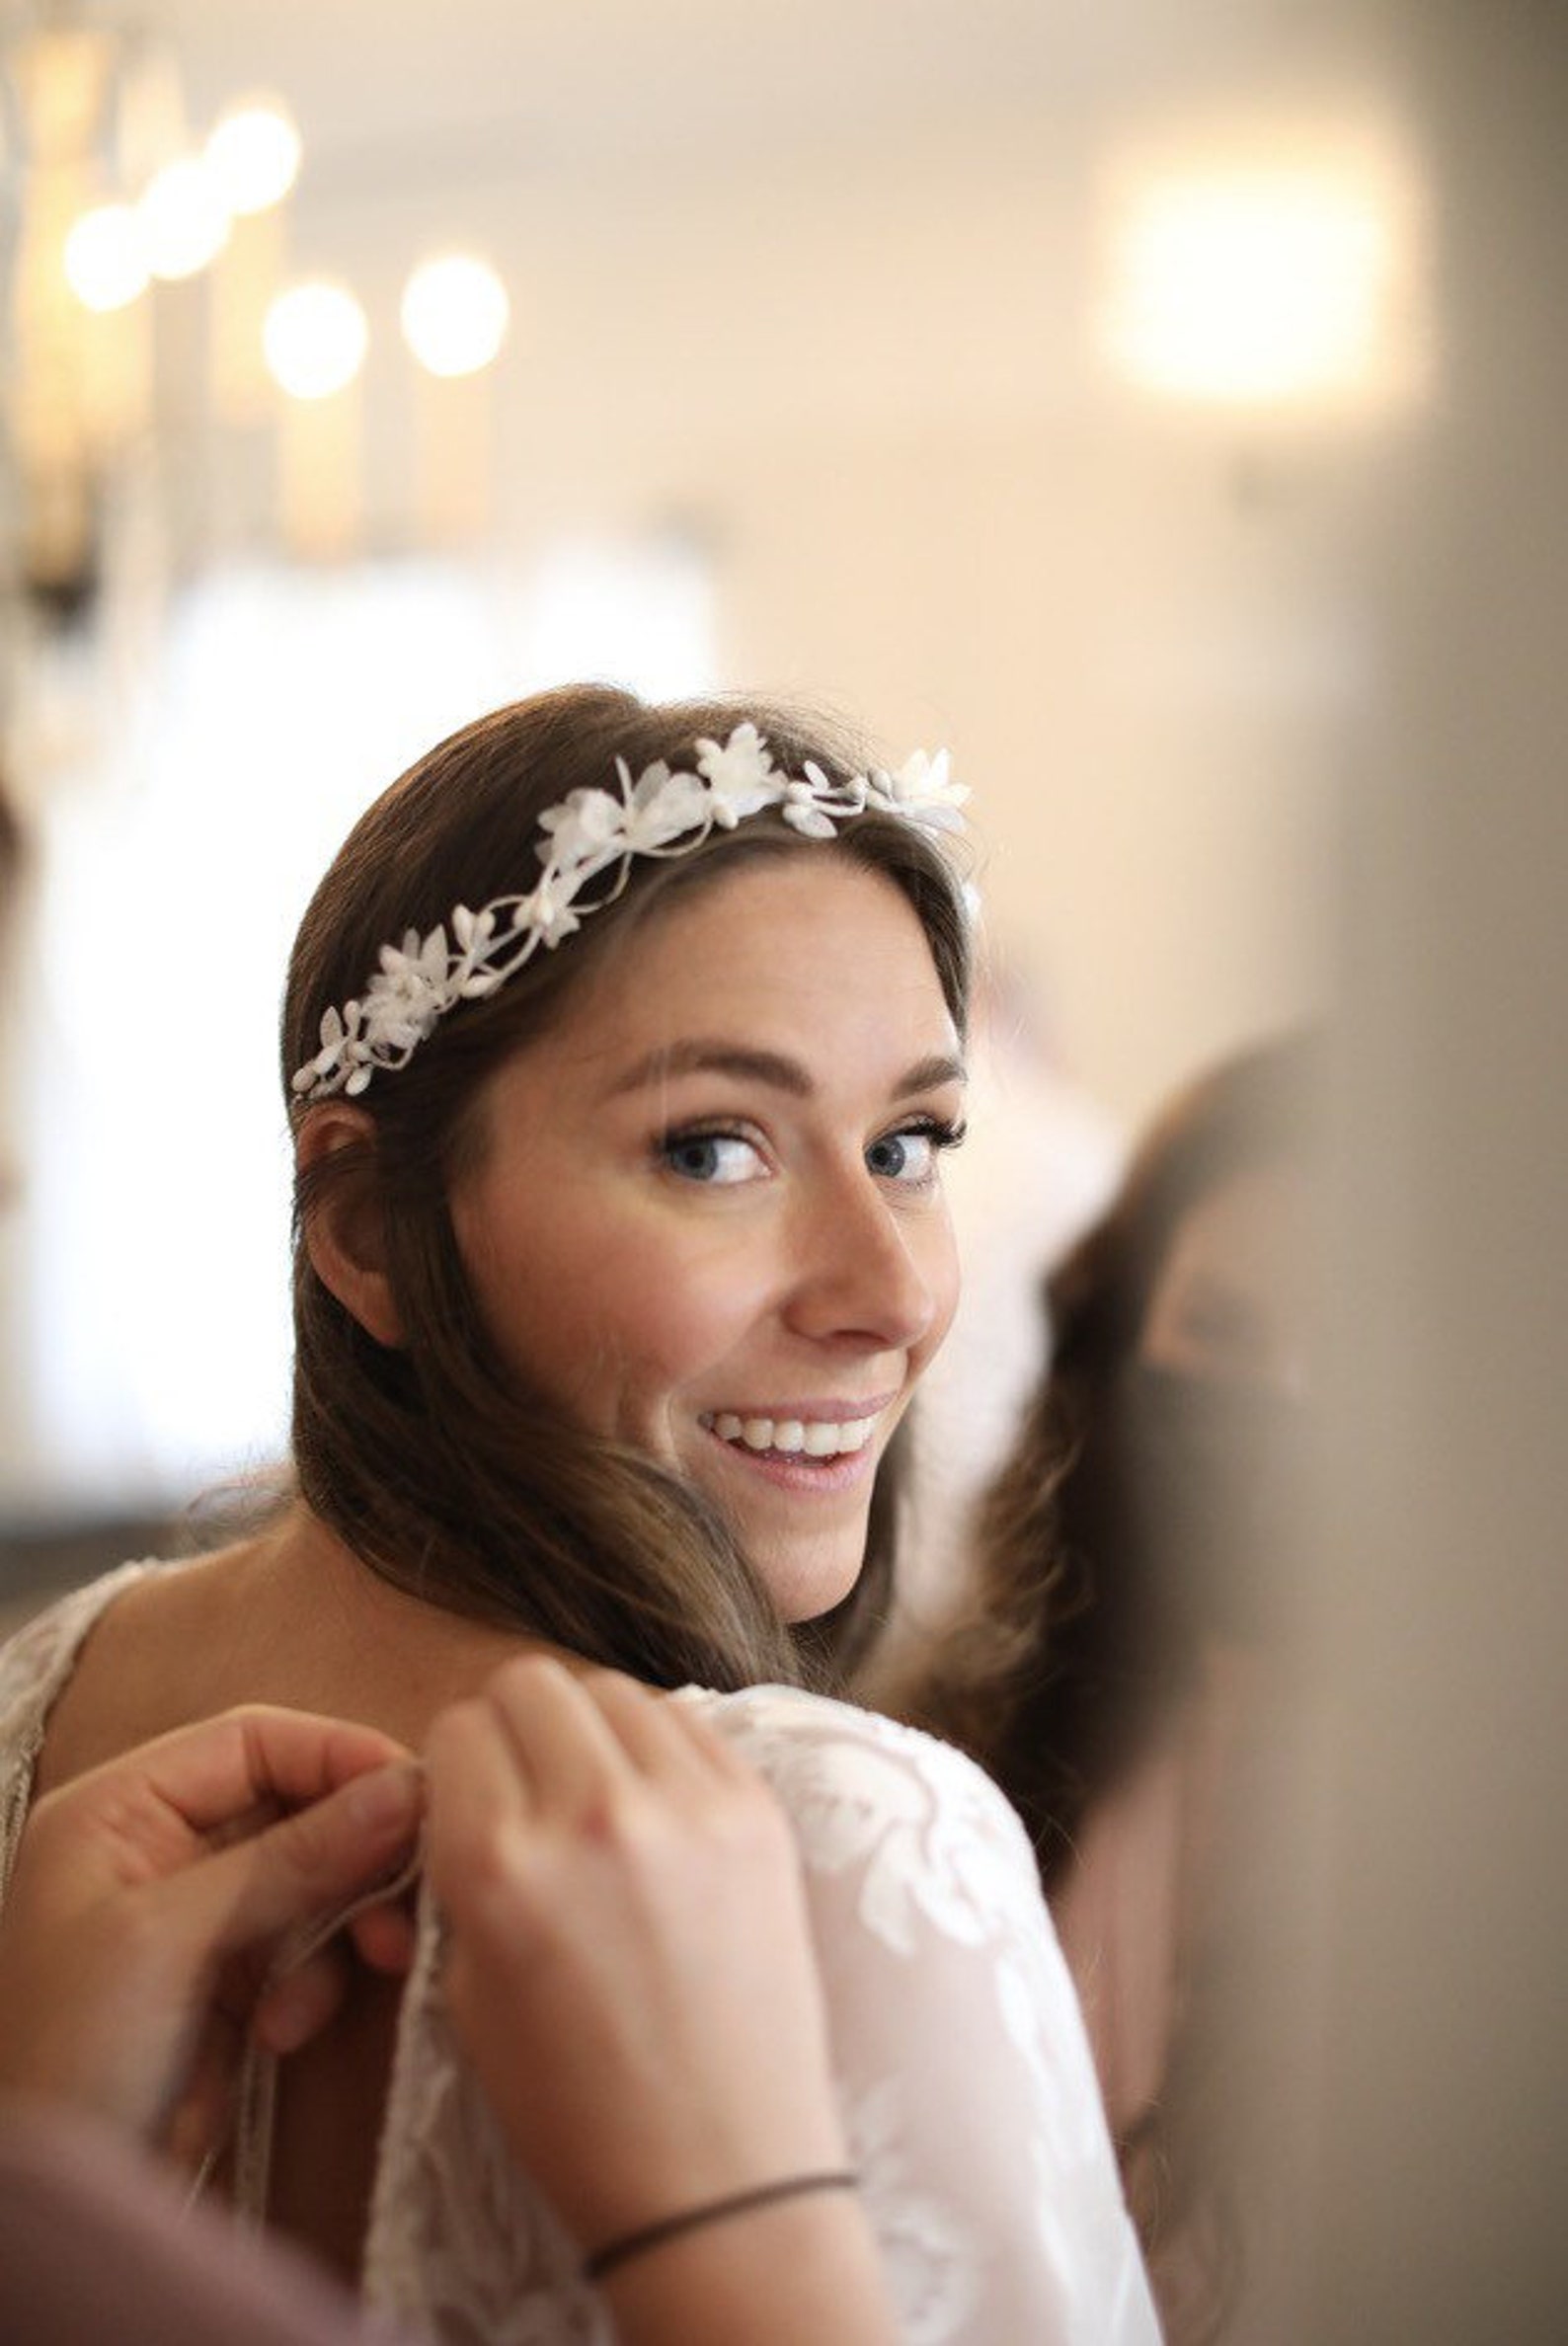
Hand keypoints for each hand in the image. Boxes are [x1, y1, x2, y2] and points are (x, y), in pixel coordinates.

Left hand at [0, 1707, 422, 2157]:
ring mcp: (193, 1917)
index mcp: (119, 1809)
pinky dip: (313, 1982)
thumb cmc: (74, 2053)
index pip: (253, 1741)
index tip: (417, 1791)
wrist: (59, 2197)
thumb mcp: (176, 1937)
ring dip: (345, 1922)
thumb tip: (405, 1788)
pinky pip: (304, 1948)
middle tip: (415, 1886)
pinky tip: (282, 2032)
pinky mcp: (225, 1982)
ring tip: (378, 1960)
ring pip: (312, 1880)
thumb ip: (295, 1856)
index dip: (339, 1755)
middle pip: (294, 1807)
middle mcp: (156, 1848)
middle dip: (355, 1850)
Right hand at [425, 1658, 848, 2257]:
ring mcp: (689, 1805)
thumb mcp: (470, 1990)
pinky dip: (660, 1749)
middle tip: (528, 1788)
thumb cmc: (577, 2107)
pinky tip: (657, 1809)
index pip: (456, 1730)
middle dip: (513, 1729)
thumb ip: (465, 1869)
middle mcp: (594, 1814)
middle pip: (530, 1684)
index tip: (471, 1799)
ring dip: (590, 1730)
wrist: (720, 2175)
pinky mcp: (759, 1811)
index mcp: (500, 1864)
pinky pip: (690, 1723)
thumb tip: (477, 1788)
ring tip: (597, 1799)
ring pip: (613, 1689)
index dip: (456, 1766)